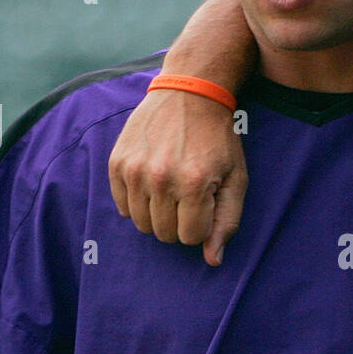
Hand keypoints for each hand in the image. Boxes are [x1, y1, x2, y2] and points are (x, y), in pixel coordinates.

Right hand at [109, 88, 246, 260]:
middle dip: (180, 222)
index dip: (201, 224)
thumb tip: (212, 260)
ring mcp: (135, 170)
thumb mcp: (236, 179)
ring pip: (142, 224)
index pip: (190, 237)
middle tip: (189, 195)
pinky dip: (138, 202)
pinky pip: (123, 207)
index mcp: (194, 184)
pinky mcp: (117, 163)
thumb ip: (226, 222)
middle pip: (164, 234)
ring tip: (172, 187)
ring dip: (158, 214)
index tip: (206, 201)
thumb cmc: (218, 140)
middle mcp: (160, 178)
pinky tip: (153, 181)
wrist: (189, 93)